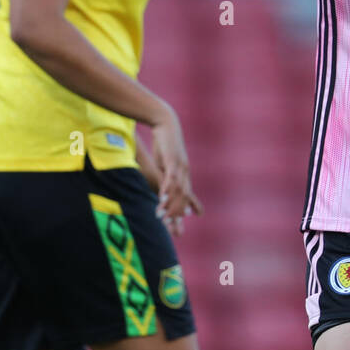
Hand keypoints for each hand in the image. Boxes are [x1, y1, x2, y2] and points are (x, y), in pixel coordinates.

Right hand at [149, 106, 202, 234]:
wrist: (165, 121)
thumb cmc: (164, 140)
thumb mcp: (164, 159)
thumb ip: (164, 170)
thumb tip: (161, 178)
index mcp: (183, 172)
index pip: (185, 194)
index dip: (186, 206)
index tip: (188, 220)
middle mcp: (184, 171)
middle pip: (184, 197)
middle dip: (178, 213)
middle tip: (173, 228)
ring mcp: (180, 166)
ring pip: (178, 191)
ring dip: (171, 205)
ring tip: (162, 218)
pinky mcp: (173, 161)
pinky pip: (171, 179)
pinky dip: (168, 191)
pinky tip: (162, 200)